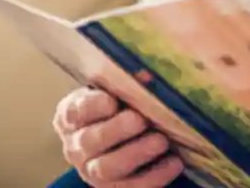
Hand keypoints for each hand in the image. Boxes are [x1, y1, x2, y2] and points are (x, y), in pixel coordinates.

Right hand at [52, 87, 183, 187]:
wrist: (132, 137)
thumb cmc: (125, 105)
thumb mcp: (122, 90)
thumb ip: (130, 81)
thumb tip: (146, 72)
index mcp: (73, 117)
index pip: (75, 112)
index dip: (92, 107)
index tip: (112, 100)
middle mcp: (76, 146)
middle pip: (89, 142)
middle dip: (117, 130)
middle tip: (141, 120)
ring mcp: (93, 171)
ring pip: (106, 169)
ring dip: (136, 154)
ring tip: (161, 141)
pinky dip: (155, 177)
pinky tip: (175, 162)